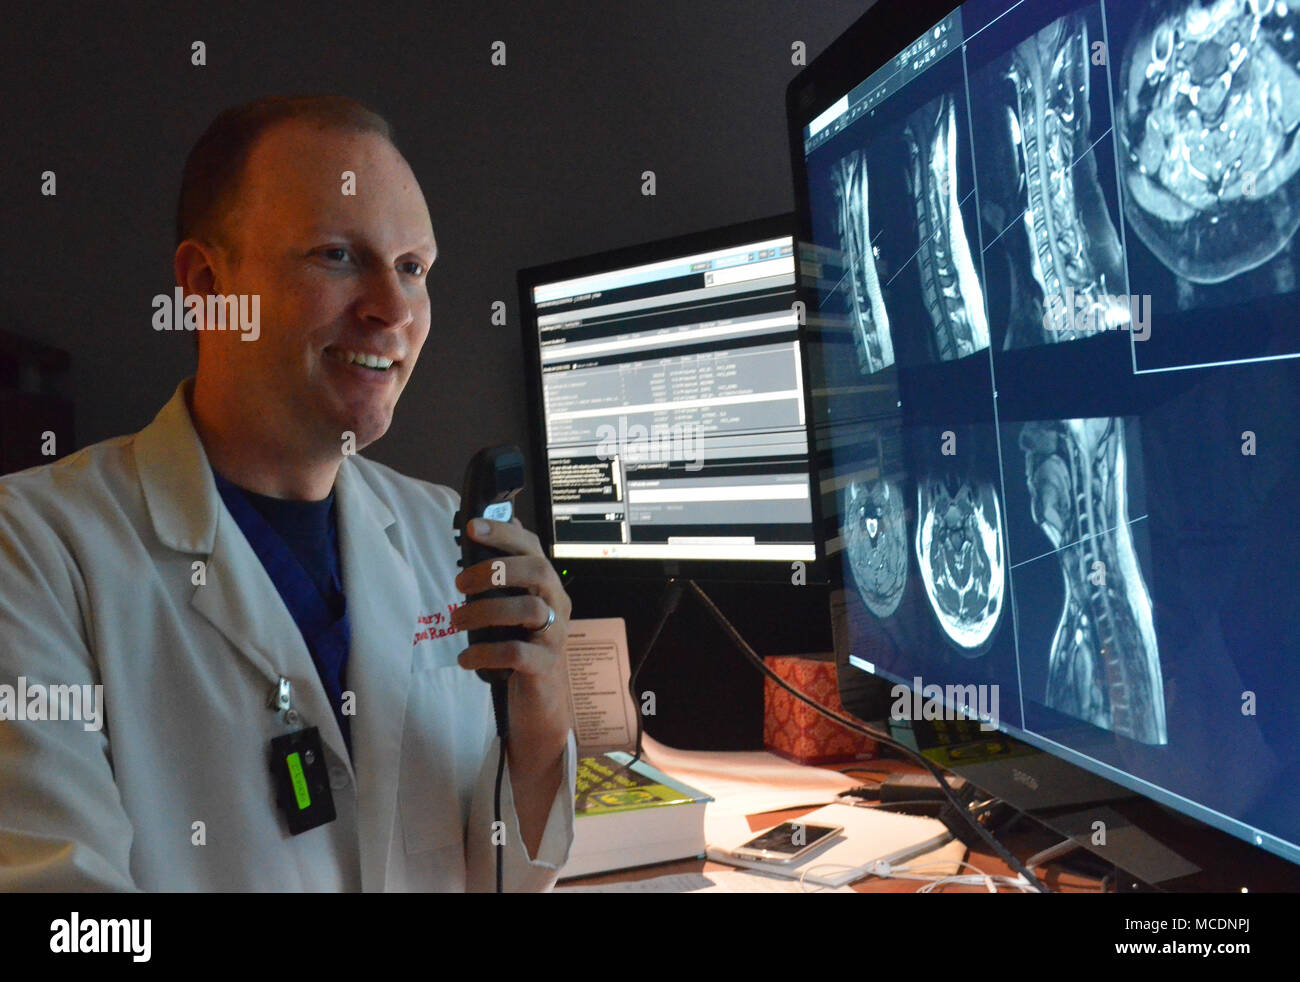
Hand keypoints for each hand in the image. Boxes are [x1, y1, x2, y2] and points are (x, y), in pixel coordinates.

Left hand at [450, 517, 572, 784]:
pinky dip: (486, 653)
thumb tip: (500, 523)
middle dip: (495, 570)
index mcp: (547, 586)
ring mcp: (555, 636)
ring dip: (485, 611)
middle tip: (460, 585)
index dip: (505, 534)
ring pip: (529, 609)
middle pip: (538, 571)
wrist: (541, 701)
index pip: (533, 548)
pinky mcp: (545, 666)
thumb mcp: (513, 607)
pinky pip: (518, 653)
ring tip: (456, 622)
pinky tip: (465, 658)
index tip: (473, 527)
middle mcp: (557, 605)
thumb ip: (507, 573)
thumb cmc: (522, 646)